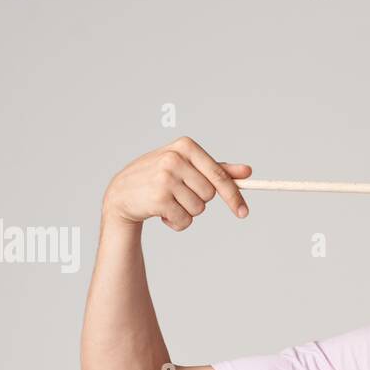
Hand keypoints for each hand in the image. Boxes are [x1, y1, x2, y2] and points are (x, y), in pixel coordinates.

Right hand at [103, 136, 250, 229]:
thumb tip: (248, 171)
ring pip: (199, 209)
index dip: (234, 196)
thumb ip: (217, 169)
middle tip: (179, 194)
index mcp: (185, 146)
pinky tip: (161, 212)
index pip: (219, 175)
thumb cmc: (158, 177)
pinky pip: (185, 221)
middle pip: (210, 194)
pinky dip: (177, 223)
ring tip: (168, 201)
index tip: (244, 213)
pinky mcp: (158, 198)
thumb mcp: (187, 166)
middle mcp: (174, 159)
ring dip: (187, 212)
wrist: (122, 193)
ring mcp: (165, 178)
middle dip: (199, 200)